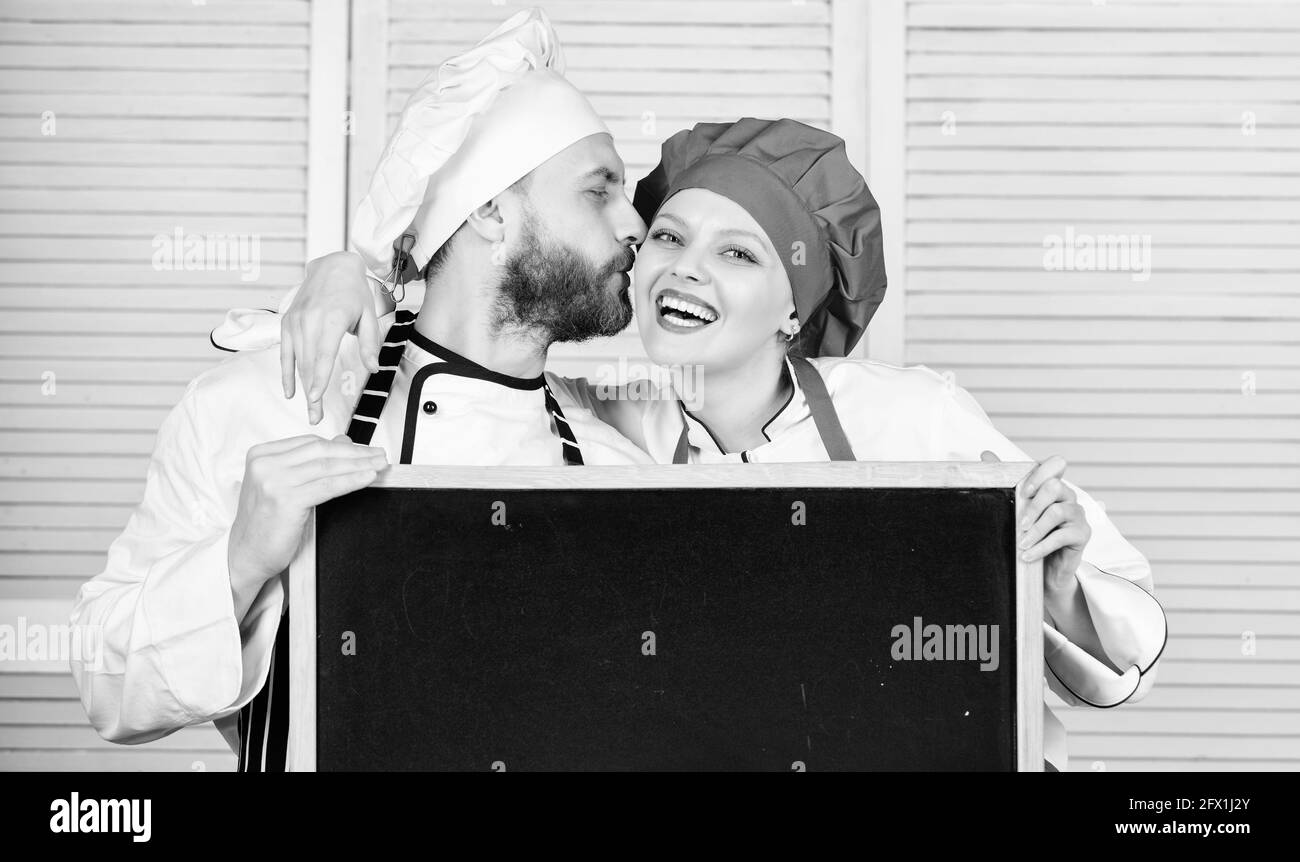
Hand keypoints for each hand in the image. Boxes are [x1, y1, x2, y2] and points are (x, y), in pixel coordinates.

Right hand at [228, 435, 387, 598]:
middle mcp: (265, 464)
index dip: (343, 445)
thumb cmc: (265, 523)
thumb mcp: (285, 485)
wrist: (245, 555)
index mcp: (261, 455)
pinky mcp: (285, 500)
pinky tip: (367, 479)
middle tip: (379, 456)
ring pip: (327, 467)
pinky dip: (351, 481)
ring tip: (379, 467)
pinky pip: (327, 486)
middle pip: (321, 452)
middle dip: (355, 453)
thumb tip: (343, 441)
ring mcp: (273, 481)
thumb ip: (309, 463)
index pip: (311, 443)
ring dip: (358, 466)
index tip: (365, 450)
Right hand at [281, 251, 382, 424]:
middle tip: (316, 418)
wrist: (331, 266)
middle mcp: (311, 320)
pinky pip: (285, 352)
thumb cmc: (353, 292)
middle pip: (309, 364)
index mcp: (333, 318)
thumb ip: (369, 343)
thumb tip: (373, 369)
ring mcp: (296, 321)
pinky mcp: (287, 322)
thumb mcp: (368, 315)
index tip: (315, 397)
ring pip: (297, 362)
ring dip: (301, 388)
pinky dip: (286, 372)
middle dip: (312, 394)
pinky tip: (290, 391)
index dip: (319, 378)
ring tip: (309, 411)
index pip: (323, 354)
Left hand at [1013, 454, 1090, 592]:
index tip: (1022, 491)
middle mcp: (1068, 496)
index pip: (1056, 464)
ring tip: (1021, 544)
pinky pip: (1062, 536)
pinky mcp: (1082, 534)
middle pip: (1055, 487)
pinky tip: (1027, 555)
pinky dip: (1041, 547)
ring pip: (1057, 513)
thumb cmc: (1030, 534)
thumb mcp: (1016, 508)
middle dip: (1033, 506)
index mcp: (1053, 486)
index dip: (1040, 473)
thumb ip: (1006, 481)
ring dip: (1035, 530)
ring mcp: (1078, 514)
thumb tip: (985, 454)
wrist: (1046, 570)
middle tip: (1020, 524)